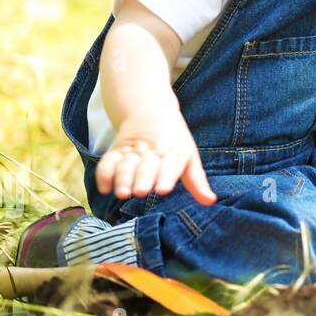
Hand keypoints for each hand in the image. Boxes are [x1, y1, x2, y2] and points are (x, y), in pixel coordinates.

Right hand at [96, 97, 216, 205]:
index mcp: (175, 152)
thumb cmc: (175, 144)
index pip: (171, 164)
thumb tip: (211, 201)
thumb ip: (197, 182)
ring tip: (122, 193)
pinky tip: (104, 189)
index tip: (163, 190)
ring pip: (126, 164)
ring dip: (122, 179)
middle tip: (141, 192)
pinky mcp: (116, 152)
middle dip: (143, 178)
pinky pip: (107, 162)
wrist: (149, 113)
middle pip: (147, 166)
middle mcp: (153, 151)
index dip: (167, 177)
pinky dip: (104, 174)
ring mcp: (133, 151)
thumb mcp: (189, 159)